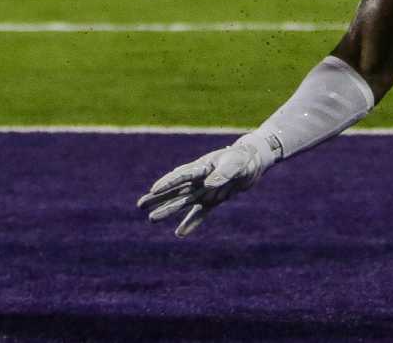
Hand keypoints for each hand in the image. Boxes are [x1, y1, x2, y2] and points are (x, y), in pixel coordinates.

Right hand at [137, 137, 272, 236]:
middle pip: (175, 190)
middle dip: (158, 197)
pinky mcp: (213, 201)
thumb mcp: (235, 163)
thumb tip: (208, 185)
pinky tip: (180, 234)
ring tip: (151, 219)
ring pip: (182, 202)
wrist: (252, 162)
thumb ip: (223, 173)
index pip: (182, 175)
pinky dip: (191, 223)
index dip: (168, 183)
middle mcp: (199, 180)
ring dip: (168, 210)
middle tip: (140, 205)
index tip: (154, 189)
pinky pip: (200, 214)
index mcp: (202, 167)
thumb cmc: (242, 158)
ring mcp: (204, 191)